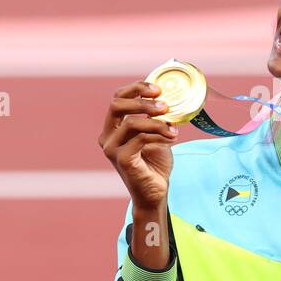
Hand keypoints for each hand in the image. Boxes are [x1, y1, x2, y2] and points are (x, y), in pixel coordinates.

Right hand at [99, 80, 179, 209]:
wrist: (155, 193)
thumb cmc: (154, 164)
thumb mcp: (155, 134)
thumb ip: (155, 118)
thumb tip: (167, 97)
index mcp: (113, 128)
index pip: (118, 98)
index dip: (136, 88)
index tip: (157, 90)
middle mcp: (107, 137)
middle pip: (116, 105)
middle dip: (142, 101)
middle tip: (164, 105)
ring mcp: (112, 149)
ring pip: (131, 122)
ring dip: (156, 121)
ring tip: (173, 128)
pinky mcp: (122, 160)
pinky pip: (141, 138)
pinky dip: (159, 134)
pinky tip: (171, 138)